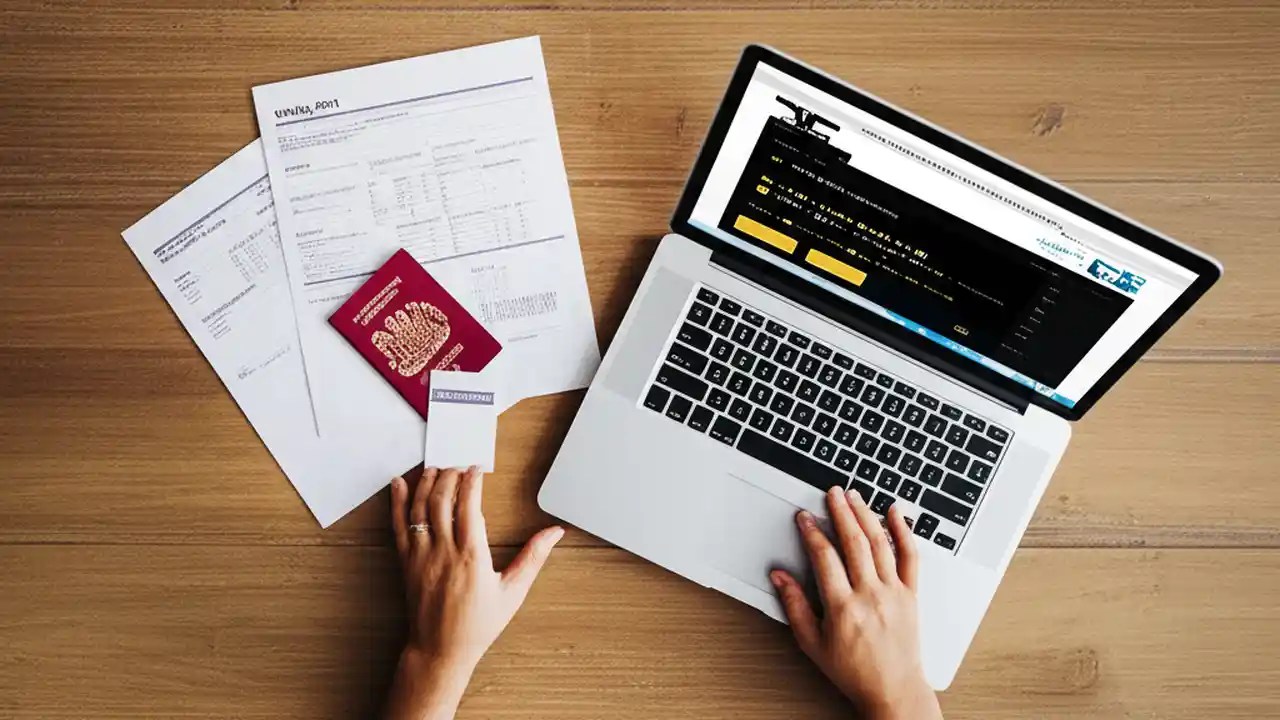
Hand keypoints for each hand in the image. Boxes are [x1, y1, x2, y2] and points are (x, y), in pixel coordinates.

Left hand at [384, 467, 563, 719]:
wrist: (440, 649)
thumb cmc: (478, 624)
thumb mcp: (513, 591)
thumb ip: (533, 557)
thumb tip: (555, 532)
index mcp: (472, 557)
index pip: (469, 507)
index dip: (472, 482)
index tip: (477, 469)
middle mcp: (443, 553)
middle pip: (442, 501)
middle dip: (450, 476)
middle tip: (458, 464)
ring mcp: (421, 557)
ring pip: (419, 509)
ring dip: (426, 483)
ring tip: (436, 467)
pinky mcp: (406, 563)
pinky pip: (398, 526)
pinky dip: (397, 502)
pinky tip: (399, 484)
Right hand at [770, 488, 941, 719]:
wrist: (893, 688)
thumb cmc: (853, 670)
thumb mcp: (812, 643)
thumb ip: (795, 606)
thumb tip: (779, 577)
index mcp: (843, 608)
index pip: (825, 558)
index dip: (812, 533)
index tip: (804, 518)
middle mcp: (871, 596)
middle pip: (854, 543)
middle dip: (840, 512)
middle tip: (831, 493)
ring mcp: (894, 593)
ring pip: (880, 543)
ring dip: (866, 514)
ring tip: (855, 496)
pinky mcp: (911, 595)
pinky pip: (911, 557)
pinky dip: (904, 532)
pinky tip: (896, 514)